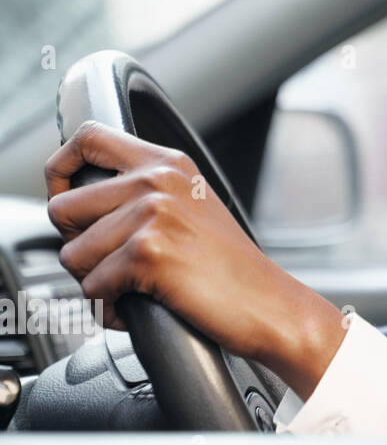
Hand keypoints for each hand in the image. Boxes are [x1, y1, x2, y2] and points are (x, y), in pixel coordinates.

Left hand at [45, 120, 346, 398]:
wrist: (268, 303)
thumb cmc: (230, 267)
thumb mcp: (191, 206)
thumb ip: (142, 192)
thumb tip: (77, 203)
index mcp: (168, 163)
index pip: (87, 137)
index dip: (61, 169)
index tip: (65, 195)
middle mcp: (158, 180)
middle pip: (62, 207)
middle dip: (77, 245)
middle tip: (114, 263)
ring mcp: (153, 213)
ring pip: (72, 255)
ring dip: (95, 281)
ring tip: (136, 286)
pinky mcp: (148, 252)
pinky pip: (92, 287)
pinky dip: (112, 307)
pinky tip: (144, 303)